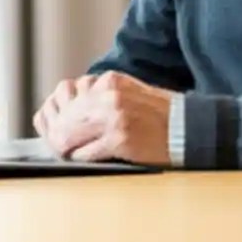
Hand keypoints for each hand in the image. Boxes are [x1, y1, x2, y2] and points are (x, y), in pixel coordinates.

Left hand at [38, 71, 173, 166]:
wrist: (189, 128)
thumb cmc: (158, 115)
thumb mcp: (127, 92)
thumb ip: (99, 96)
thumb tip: (65, 109)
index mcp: (108, 81)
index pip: (65, 92)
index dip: (54, 112)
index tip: (52, 124)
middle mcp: (108, 96)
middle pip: (64, 116)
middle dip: (56, 133)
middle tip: (56, 145)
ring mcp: (114, 118)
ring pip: (68, 135)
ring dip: (65, 148)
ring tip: (68, 154)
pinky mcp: (120, 140)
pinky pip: (85, 153)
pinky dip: (81, 159)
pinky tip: (85, 160)